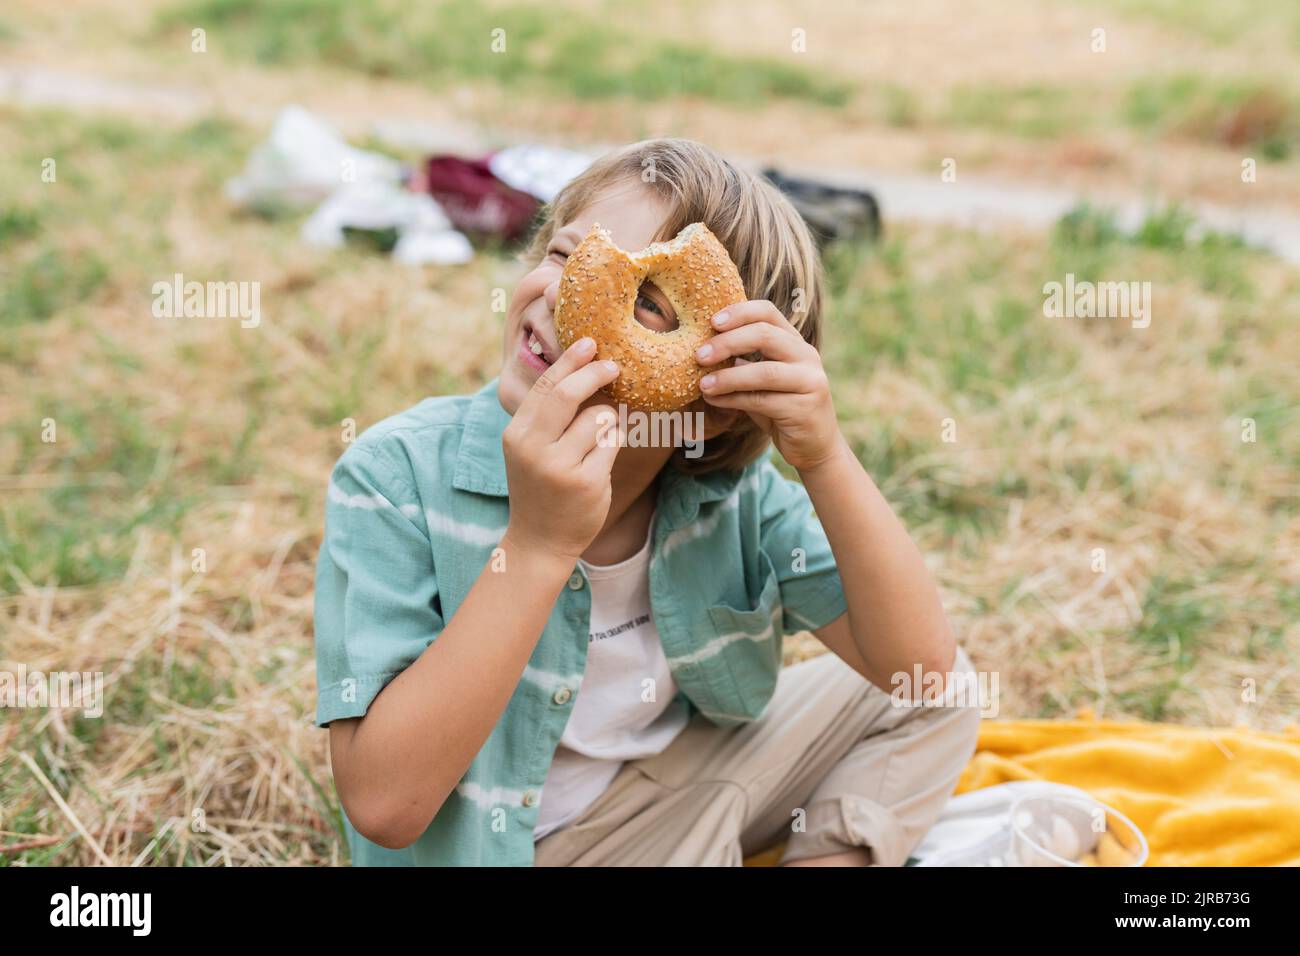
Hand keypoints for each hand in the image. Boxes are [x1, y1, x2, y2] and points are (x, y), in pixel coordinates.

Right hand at [502, 338, 622, 562]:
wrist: (540, 541)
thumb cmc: (539, 486)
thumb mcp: (529, 449)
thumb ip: (546, 416)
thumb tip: (580, 368)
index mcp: (517, 434)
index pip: (544, 386)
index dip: (569, 361)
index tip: (590, 342)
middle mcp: (533, 448)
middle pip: (568, 394)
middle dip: (595, 374)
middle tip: (614, 365)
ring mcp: (560, 467)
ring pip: (599, 418)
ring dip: (607, 421)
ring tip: (595, 444)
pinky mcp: (587, 482)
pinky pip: (613, 443)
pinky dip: (613, 445)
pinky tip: (599, 465)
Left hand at [694, 301, 843, 471]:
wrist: (814, 446)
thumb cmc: (781, 409)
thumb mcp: (762, 381)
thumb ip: (743, 362)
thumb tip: (702, 347)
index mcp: (795, 342)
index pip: (768, 312)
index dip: (739, 312)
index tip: (711, 322)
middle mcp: (807, 356)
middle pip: (765, 335)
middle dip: (728, 342)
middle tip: (699, 355)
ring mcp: (810, 382)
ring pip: (765, 372)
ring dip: (728, 377)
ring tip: (702, 384)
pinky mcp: (804, 409)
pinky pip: (763, 401)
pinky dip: (734, 400)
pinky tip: (714, 401)